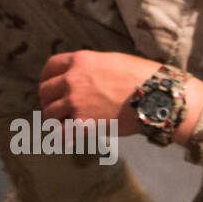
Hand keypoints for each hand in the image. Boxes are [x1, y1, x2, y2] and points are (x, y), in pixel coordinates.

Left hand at [37, 50, 161, 134]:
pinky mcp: (82, 123)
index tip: (49, 86)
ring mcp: (75, 101)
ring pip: (49, 112)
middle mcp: (72, 79)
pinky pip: (60, 133)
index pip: (50, 67)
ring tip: (63, 125)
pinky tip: (67, 140)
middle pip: (45, 90)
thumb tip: (85, 77)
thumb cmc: (142, 78)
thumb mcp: (111, 62)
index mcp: (80, 61)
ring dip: (55, 120)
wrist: (157, 97)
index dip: (47, 78)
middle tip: (55, 109)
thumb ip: (91, 68)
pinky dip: (61, 138)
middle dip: (48, 100)